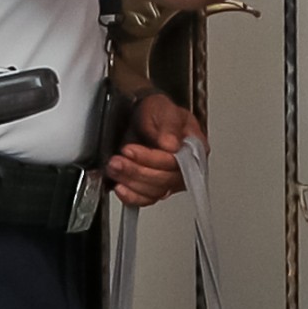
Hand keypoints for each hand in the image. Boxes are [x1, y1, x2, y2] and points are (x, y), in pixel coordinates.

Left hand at [105, 92, 196, 207]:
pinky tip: (120, 187)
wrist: (142, 115)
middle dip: (137, 171)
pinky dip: (131, 197)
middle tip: (116, 160)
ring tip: (113, 167)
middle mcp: (185, 168)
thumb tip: (172, 145)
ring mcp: (170, 180)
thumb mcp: (164, 109)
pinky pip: (146, 199)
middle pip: (165, 179)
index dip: (152, 159)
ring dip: (130, 182)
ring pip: (154, 191)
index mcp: (194, 148)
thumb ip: (169, 126)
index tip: (130, 150)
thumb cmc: (157, 111)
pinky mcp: (154, 187)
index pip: (176, 162)